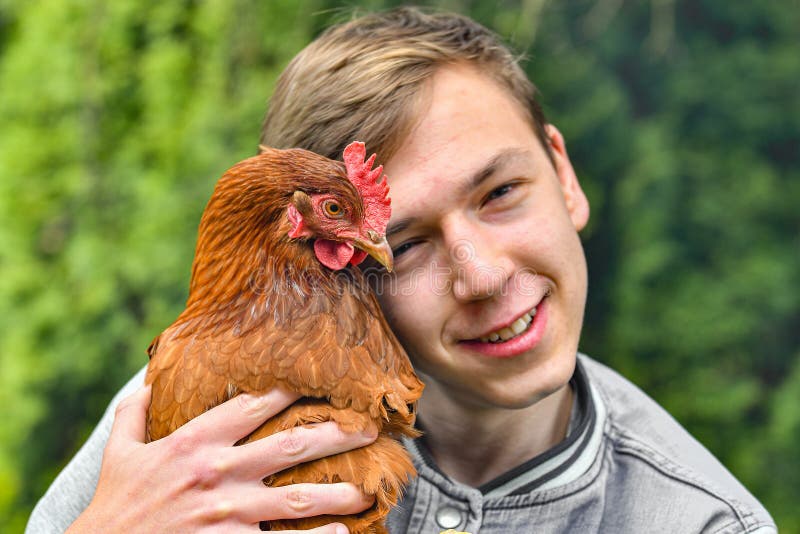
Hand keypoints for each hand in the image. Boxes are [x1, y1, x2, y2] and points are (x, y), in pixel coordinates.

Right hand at [68, 385, 375, 532]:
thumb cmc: (114, 505)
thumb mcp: (119, 453)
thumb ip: (134, 415)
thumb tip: (146, 383)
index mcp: (193, 443)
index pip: (250, 406)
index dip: (290, 388)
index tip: (322, 378)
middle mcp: (217, 472)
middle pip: (289, 446)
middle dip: (335, 434)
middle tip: (370, 429)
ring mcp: (227, 512)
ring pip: (295, 498)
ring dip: (336, 493)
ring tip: (367, 491)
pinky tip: (341, 533)